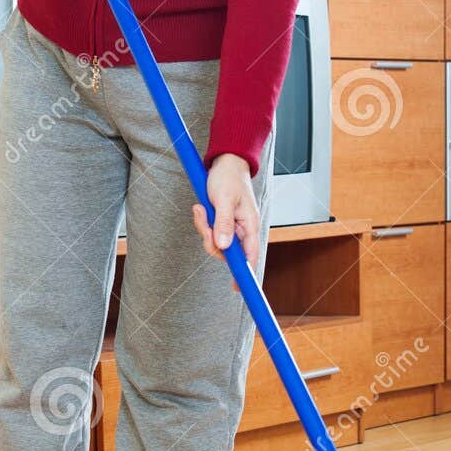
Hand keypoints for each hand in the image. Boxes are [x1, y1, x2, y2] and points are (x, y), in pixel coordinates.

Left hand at [192, 154, 259, 293]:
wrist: (225, 161)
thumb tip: (223, 247)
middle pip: (226, 252)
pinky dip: (203, 223)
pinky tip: (200, 208)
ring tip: (201, 208)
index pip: (250, 256)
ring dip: (204, 229)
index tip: (238, 288)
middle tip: (203, 219)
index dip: (245, 274)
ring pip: (215, 242)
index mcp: (250, 226)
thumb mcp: (224, 200)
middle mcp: (243, 230)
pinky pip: (210, 232)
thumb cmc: (228, 178)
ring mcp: (231, 227)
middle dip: (210, 241)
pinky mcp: (221, 222)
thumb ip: (224, 224)